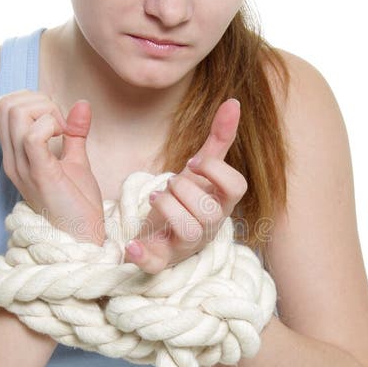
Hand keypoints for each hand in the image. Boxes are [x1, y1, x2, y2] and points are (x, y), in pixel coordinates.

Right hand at [0, 92, 105, 244]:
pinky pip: (33, 135)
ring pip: (16, 112)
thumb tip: (81, 104)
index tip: (56, 120)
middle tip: (61, 124)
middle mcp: (13, 159)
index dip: (30, 101)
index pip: (1, 106)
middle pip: (6, 104)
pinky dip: (50, 125)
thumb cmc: (76, 204)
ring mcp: (23, 166)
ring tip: (62, 131)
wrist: (82, 237)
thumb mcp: (75, 161)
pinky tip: (62, 137)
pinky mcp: (40, 174)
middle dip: (38, 101)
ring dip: (45, 111)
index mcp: (16, 155)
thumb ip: (74, 132)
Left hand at [123, 98, 246, 273]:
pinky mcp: (160, 261)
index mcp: (221, 204)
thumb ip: (218, 138)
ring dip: (167, 207)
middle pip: (209, 210)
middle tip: (168, 183)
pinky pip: (156, 264)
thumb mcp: (200, 170)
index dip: (215, 171)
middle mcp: (209, 228)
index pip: (237, 188)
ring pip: (190, 231)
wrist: (159, 234)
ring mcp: (185, 246)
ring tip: (154, 197)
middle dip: (183, 188)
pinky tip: (130, 244)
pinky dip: (143, 254)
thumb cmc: (185, 200)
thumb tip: (234, 102)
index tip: (192, 163)